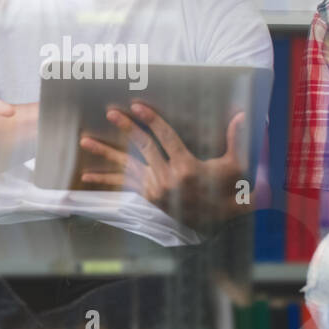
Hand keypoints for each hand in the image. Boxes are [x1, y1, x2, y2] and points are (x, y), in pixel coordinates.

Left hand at [78, 102, 247, 224]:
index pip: (165, 138)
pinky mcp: (147, 198)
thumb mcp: (237, 166)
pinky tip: (87, 175)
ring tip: (84, 141)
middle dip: (126, 128)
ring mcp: (155, 190)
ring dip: (104, 153)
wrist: (219, 222)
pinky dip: (105, 180)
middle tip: (111, 113)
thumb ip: (236, 139)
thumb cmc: (229, 190)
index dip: (152, 120)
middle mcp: (167, 179)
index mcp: (187, 168)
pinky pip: (122, 186)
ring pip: (126, 167)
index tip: (137, 106)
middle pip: (142, 148)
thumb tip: (243, 114)